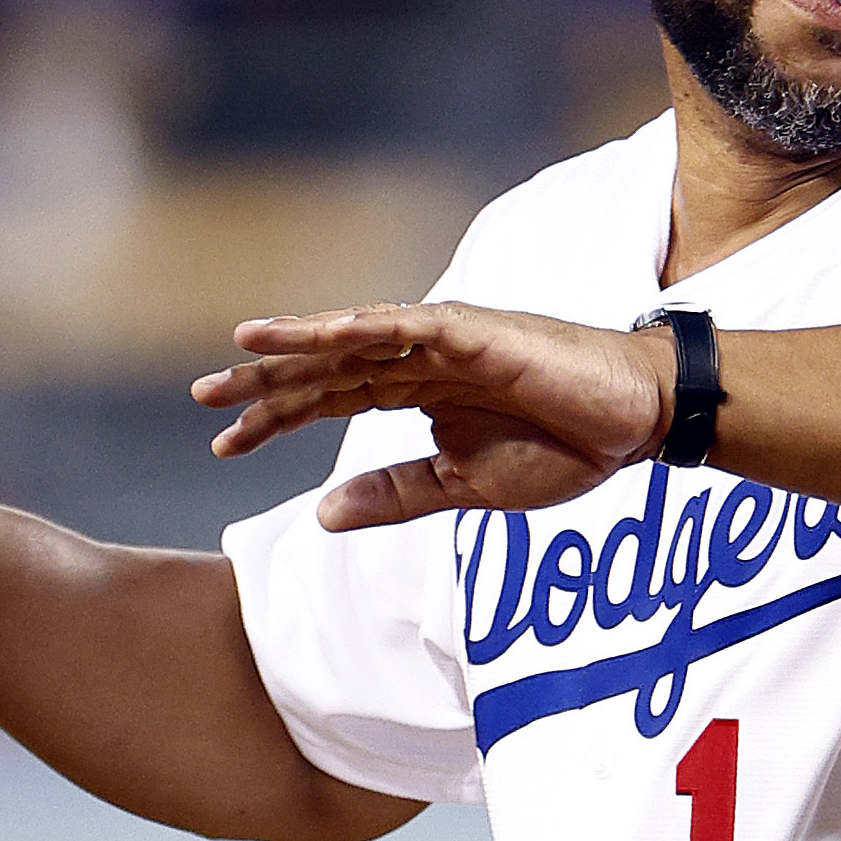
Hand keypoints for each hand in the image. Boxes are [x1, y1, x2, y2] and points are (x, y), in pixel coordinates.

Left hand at [193, 302, 670, 529]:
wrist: (636, 423)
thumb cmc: (563, 448)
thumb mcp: (464, 486)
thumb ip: (397, 493)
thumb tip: (322, 514)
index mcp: (417, 393)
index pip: (330, 401)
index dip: (277, 420)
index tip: (225, 446)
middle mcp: (420, 359)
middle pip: (328, 367)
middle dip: (267, 382)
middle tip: (205, 397)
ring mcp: (445, 340)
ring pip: (357, 338)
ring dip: (300, 342)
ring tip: (244, 348)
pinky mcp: (476, 331)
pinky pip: (410, 326)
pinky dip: (365, 327)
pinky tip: (321, 333)